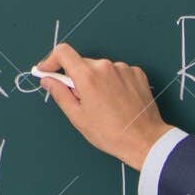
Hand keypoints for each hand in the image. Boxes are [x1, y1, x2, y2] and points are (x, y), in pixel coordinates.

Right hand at [31, 42, 173, 171]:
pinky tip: (120, 100)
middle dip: (78, 77)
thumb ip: (59, 94)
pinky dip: (115, 82)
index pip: (62, 52)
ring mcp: (124, 69)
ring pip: (102, 69)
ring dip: (98, 80)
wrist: (146, 142)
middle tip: (83, 99)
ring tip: (106, 104)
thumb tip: (47, 79)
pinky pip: (119, 73)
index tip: (48, 71)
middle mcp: (106, 66)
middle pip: (83, 63)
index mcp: (88, 75)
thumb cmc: (111, 134)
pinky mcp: (138, 74)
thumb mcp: (78, 117)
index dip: (52, 60)